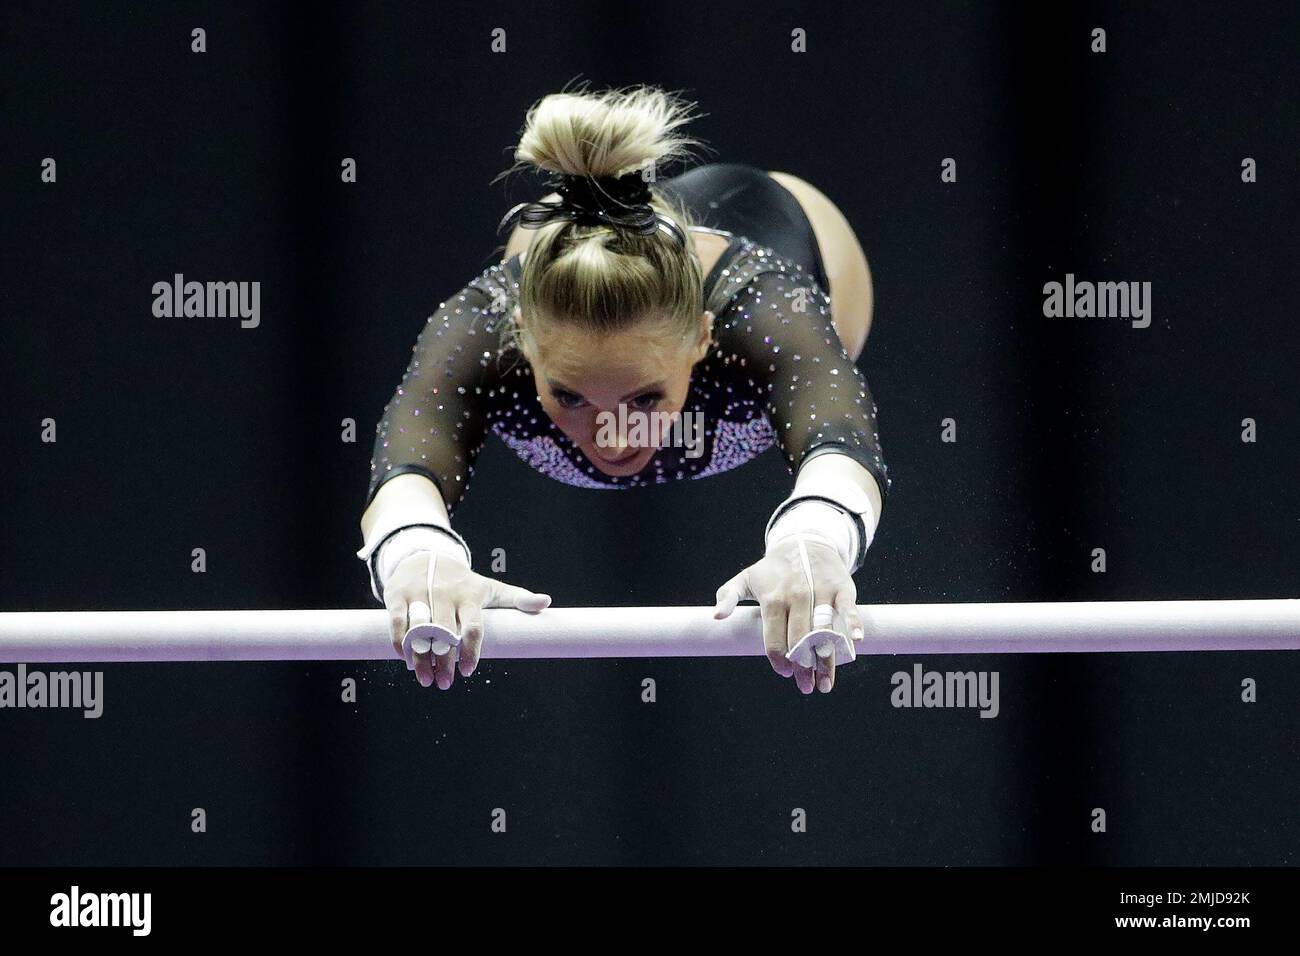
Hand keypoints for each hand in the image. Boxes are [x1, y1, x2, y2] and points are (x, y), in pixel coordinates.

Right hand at [382, 552, 550, 688]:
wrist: (427, 556)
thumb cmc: (464, 582)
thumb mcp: (491, 587)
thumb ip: (517, 597)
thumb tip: (546, 602)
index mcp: (470, 596)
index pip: (473, 627)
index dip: (470, 650)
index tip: (468, 672)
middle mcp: (445, 595)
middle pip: (445, 633)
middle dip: (445, 662)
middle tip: (445, 684)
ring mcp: (420, 593)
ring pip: (420, 631)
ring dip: (421, 659)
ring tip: (426, 680)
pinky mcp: (399, 595)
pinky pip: (397, 621)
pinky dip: (400, 642)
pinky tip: (406, 660)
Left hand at [712, 535, 863, 693]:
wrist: (804, 541)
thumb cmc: (773, 568)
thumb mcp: (746, 578)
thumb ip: (728, 596)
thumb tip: (716, 617)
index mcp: (773, 600)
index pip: (775, 641)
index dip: (780, 662)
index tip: (785, 672)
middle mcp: (797, 597)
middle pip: (800, 642)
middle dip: (803, 669)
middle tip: (806, 687)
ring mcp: (820, 592)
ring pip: (824, 633)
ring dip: (826, 662)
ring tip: (825, 684)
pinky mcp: (841, 588)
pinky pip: (848, 608)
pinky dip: (853, 623)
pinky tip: (856, 641)